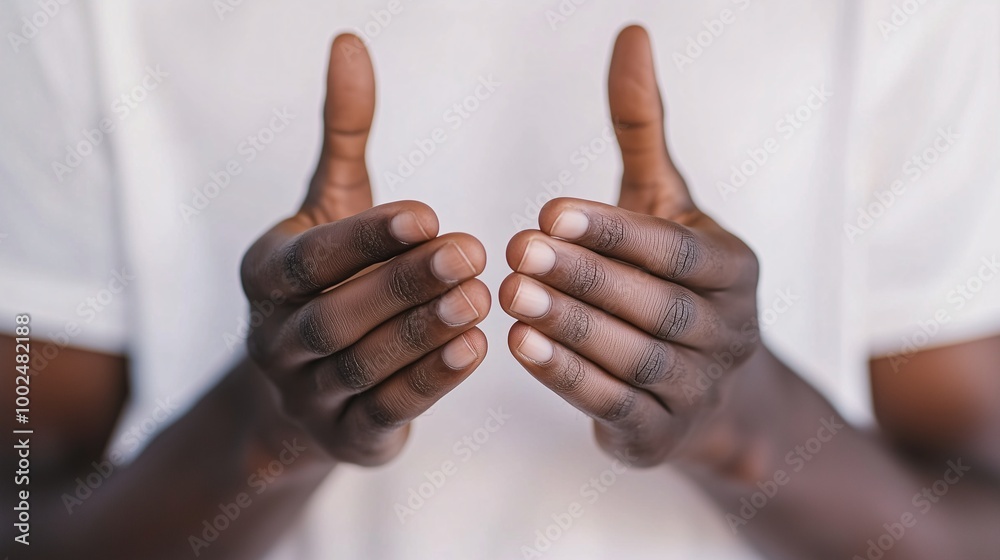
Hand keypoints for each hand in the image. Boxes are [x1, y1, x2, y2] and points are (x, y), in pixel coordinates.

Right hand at [240, 35, 489, 465]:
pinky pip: (386, 411)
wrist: (304, 385)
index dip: (367, 237)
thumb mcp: (331, 208)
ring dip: (421, 333)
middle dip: (404, 284)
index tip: (429, 213)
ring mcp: (305, 394)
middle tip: (473, 251)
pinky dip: (429, 383)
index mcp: (265, 275)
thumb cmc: (329, 279)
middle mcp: (274, 339)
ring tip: (482, 298)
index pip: (310, 257)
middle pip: (335, 314)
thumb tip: (350, 41)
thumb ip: (345, 135)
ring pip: (361, 365)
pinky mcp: (345, 437)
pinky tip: (477, 351)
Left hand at [501, 26, 759, 467]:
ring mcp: (699, 389)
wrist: (707, 386)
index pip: (676, 249)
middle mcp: (728, 332)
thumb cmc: (672, 277)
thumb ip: (643, 128)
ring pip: (635, 358)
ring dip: (572, 328)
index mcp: (734, 269)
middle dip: (585, 277)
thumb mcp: (664, 204)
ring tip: (509, 295)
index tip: (549, 210)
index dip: (615, 231)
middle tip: (516, 250)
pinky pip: (615, 406)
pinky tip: (520, 348)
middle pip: (655, 305)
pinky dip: (569, 380)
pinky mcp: (660, 435)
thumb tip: (630, 33)